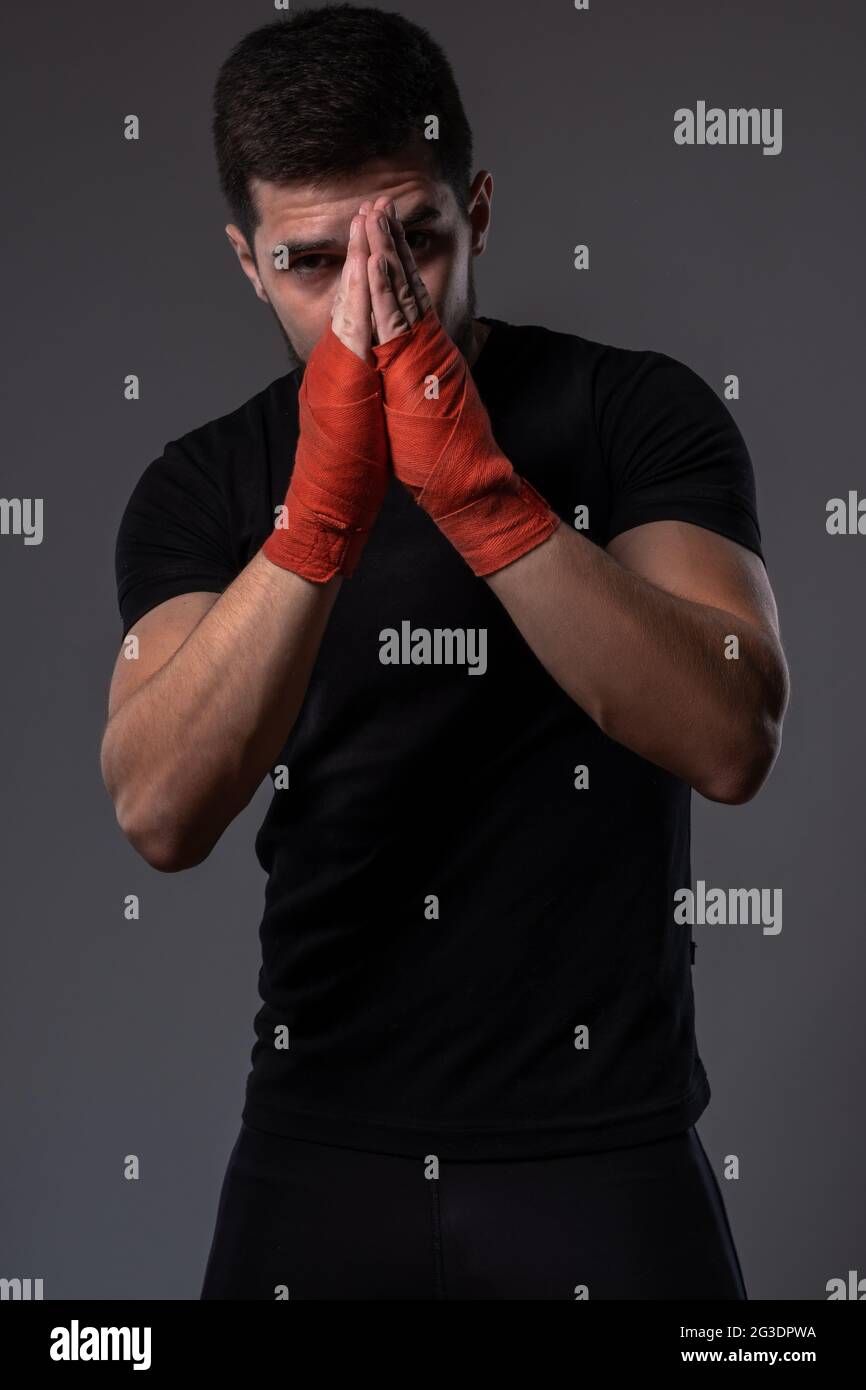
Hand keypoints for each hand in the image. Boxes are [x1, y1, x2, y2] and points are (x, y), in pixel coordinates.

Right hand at [261, 208, 389, 581]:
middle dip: (363, 246)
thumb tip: (371, 372)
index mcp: (346, 365)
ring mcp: (337, 366)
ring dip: (361, 256)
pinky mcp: (342, 378)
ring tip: (368, 214)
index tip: (376, 231)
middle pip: (352, 292)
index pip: (358, 306)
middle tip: (371, 202)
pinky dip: (361, 294)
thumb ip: (360, 388)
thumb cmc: (349, 469)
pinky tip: (368, 264)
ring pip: (351, 301)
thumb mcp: (359, 417)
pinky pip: (354, 327)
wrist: (329, 503)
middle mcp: (337, 359)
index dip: (367, 268)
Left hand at [360, 198, 560, 576]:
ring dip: (386, 250)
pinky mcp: (416, 364)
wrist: (467, 480)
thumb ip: (417, 380)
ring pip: (401, 290)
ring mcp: (424, 350)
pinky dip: (385, 285)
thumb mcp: (423, 405)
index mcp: (427, 351)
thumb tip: (407, 372)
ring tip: (373, 212)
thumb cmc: (443, 454)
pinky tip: (374, 258)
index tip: (383, 229)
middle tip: (380, 201)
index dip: (396, 261)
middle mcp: (429, 343)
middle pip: (406, 281)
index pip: (409, 296)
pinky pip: (397, 316)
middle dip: (391, 240)